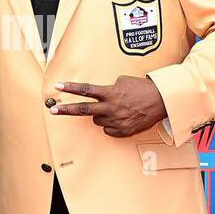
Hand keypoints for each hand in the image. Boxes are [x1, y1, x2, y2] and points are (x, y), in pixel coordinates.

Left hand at [49, 77, 167, 137]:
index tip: (58, 86)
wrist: (161, 102)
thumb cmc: (143, 89)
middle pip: (83, 110)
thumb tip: (102, 94)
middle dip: (66, 110)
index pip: (86, 90)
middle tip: (53, 110)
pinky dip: (111, 124)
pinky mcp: (122, 131)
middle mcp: (111, 108)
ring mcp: (116, 121)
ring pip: (97, 120)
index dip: (71, 88)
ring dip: (102, 115)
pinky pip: (108, 129)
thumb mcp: (124, 81)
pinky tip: (121, 118)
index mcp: (110, 93)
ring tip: (116, 109)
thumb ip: (110, 88)